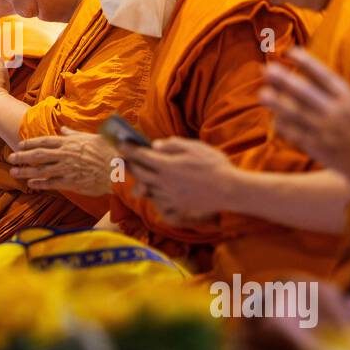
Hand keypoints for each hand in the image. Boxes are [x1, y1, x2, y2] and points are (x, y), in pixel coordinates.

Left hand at [8, 127, 117, 195]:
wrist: (119, 168)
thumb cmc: (108, 151)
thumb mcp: (91, 137)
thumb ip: (74, 135)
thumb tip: (63, 131)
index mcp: (69, 143)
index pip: (44, 141)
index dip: (30, 143)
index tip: (19, 145)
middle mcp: (64, 155)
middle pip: (38, 155)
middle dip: (22, 157)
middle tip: (9, 158)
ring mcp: (66, 169)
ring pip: (40, 170)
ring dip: (25, 171)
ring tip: (13, 172)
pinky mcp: (71, 182)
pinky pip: (51, 183)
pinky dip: (40, 184)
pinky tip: (31, 185)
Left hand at [120, 136, 237, 223]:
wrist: (230, 191)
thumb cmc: (215, 165)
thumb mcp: (195, 148)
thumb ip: (173, 145)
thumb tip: (155, 145)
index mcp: (168, 165)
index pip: (142, 156)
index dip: (129, 149)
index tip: (121, 143)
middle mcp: (164, 182)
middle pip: (139, 173)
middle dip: (128, 164)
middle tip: (119, 159)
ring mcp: (169, 195)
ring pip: (146, 187)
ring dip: (138, 178)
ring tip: (134, 172)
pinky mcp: (176, 205)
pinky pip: (157, 198)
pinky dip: (151, 191)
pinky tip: (151, 187)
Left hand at [260, 47, 349, 201]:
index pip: (324, 76)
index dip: (307, 63)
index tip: (291, 52)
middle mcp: (334, 114)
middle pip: (304, 93)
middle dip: (284, 80)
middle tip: (266, 69)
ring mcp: (324, 132)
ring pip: (295, 115)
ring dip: (277, 104)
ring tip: (261, 93)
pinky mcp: (318, 148)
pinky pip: (296, 136)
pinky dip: (283, 127)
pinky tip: (272, 118)